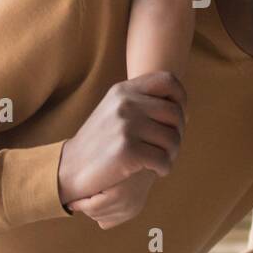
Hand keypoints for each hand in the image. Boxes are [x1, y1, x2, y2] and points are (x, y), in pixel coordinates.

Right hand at [57, 71, 186, 228]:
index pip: (168, 81)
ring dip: (172, 153)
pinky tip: (156, 171)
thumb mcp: (115, 110)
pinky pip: (164, 159)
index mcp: (123, 90)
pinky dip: (164, 168)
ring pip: (173, 139)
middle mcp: (126, 103)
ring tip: (161, 159)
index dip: (181, 99)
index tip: (179, 117)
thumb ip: (142, 102)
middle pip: (175, 114)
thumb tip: (182, 108)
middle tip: (168, 147)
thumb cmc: (99, 142)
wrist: (69, 167)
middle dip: (178, 133)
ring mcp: (126, 126)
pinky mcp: (127, 151)